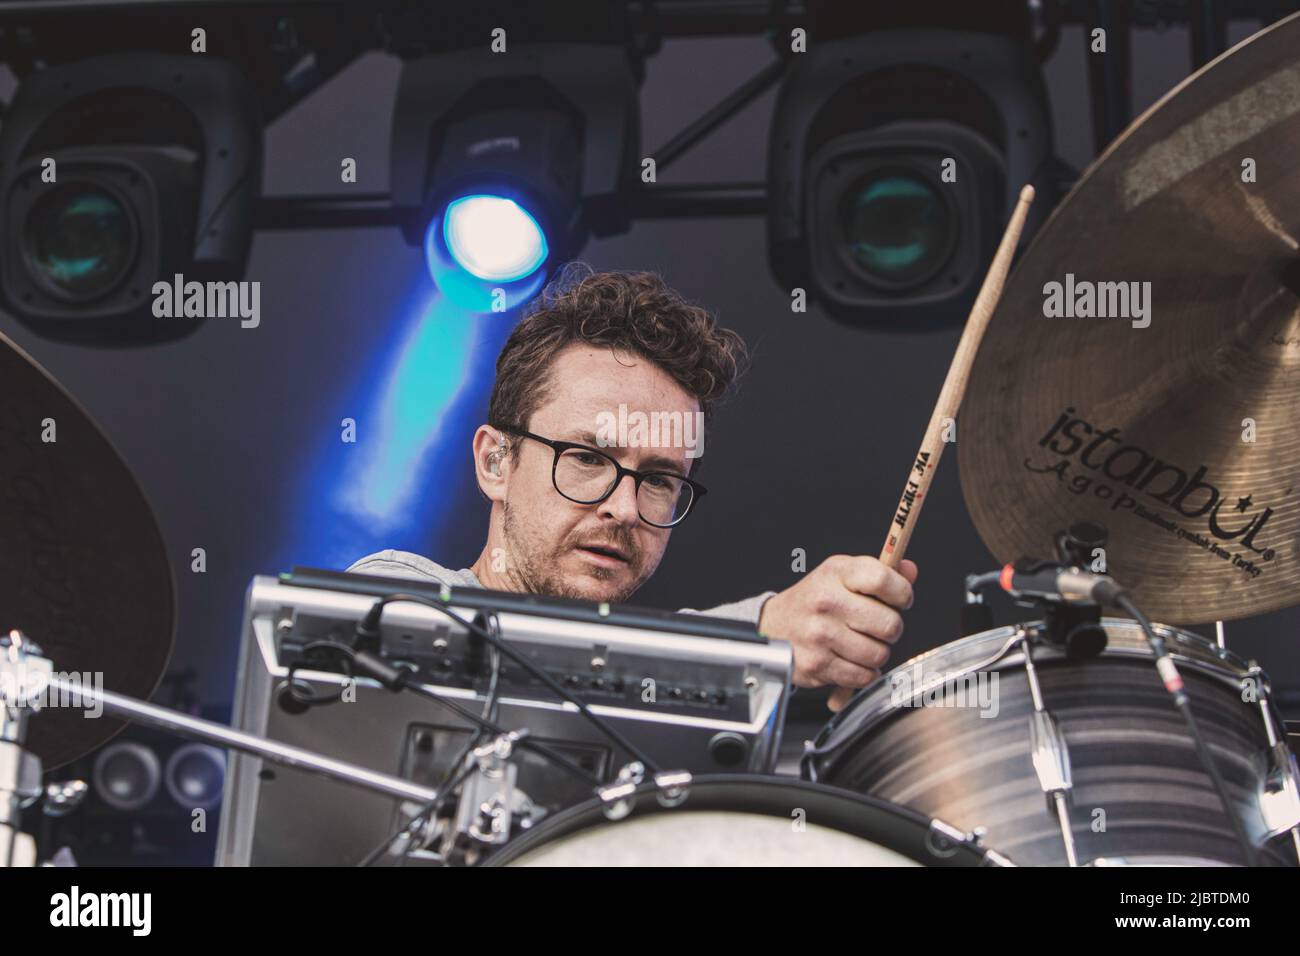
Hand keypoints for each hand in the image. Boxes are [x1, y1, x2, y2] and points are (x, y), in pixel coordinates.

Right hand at [757, 555, 917, 712]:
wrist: (773, 626)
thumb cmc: (814, 600)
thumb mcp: (842, 575)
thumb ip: (879, 572)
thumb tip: (909, 569)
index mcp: (835, 573)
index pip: (883, 579)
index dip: (902, 593)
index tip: (900, 600)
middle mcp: (826, 601)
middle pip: (889, 624)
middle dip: (891, 629)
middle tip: (877, 627)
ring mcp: (820, 635)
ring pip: (879, 654)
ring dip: (877, 653)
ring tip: (861, 643)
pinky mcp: (817, 664)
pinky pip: (863, 676)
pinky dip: (863, 672)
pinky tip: (851, 659)